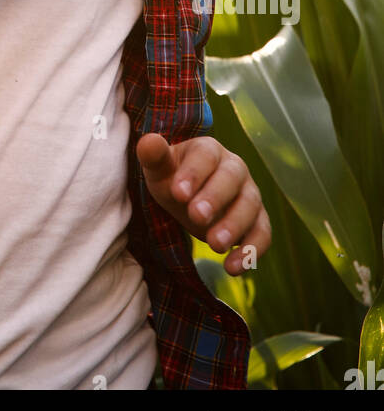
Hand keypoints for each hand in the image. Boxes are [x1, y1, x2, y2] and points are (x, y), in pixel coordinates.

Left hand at [135, 133, 270, 274]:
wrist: (190, 200)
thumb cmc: (174, 180)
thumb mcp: (159, 170)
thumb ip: (153, 157)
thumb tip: (148, 141)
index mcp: (208, 150)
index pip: (204, 155)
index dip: (193, 173)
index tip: (178, 193)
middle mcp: (234, 168)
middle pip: (231, 178)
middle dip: (215, 197)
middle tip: (196, 216)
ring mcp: (249, 194)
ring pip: (249, 205)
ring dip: (234, 225)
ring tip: (214, 245)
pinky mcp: (258, 220)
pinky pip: (262, 234)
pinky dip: (251, 251)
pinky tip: (232, 268)